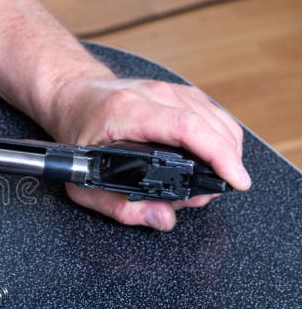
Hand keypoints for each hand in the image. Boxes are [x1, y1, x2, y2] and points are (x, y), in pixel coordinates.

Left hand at [49, 73, 250, 229]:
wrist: (74, 95)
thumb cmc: (76, 133)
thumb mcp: (83, 182)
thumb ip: (120, 208)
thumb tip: (163, 218)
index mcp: (128, 112)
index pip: (187, 128)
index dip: (218, 155)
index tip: (235, 180)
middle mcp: (153, 94)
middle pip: (210, 127)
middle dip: (221, 166)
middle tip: (202, 194)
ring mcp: (169, 89)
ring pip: (218, 121)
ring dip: (224, 154)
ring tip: (205, 181)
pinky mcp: (179, 92)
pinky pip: (213, 115)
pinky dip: (220, 140)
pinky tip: (211, 159)